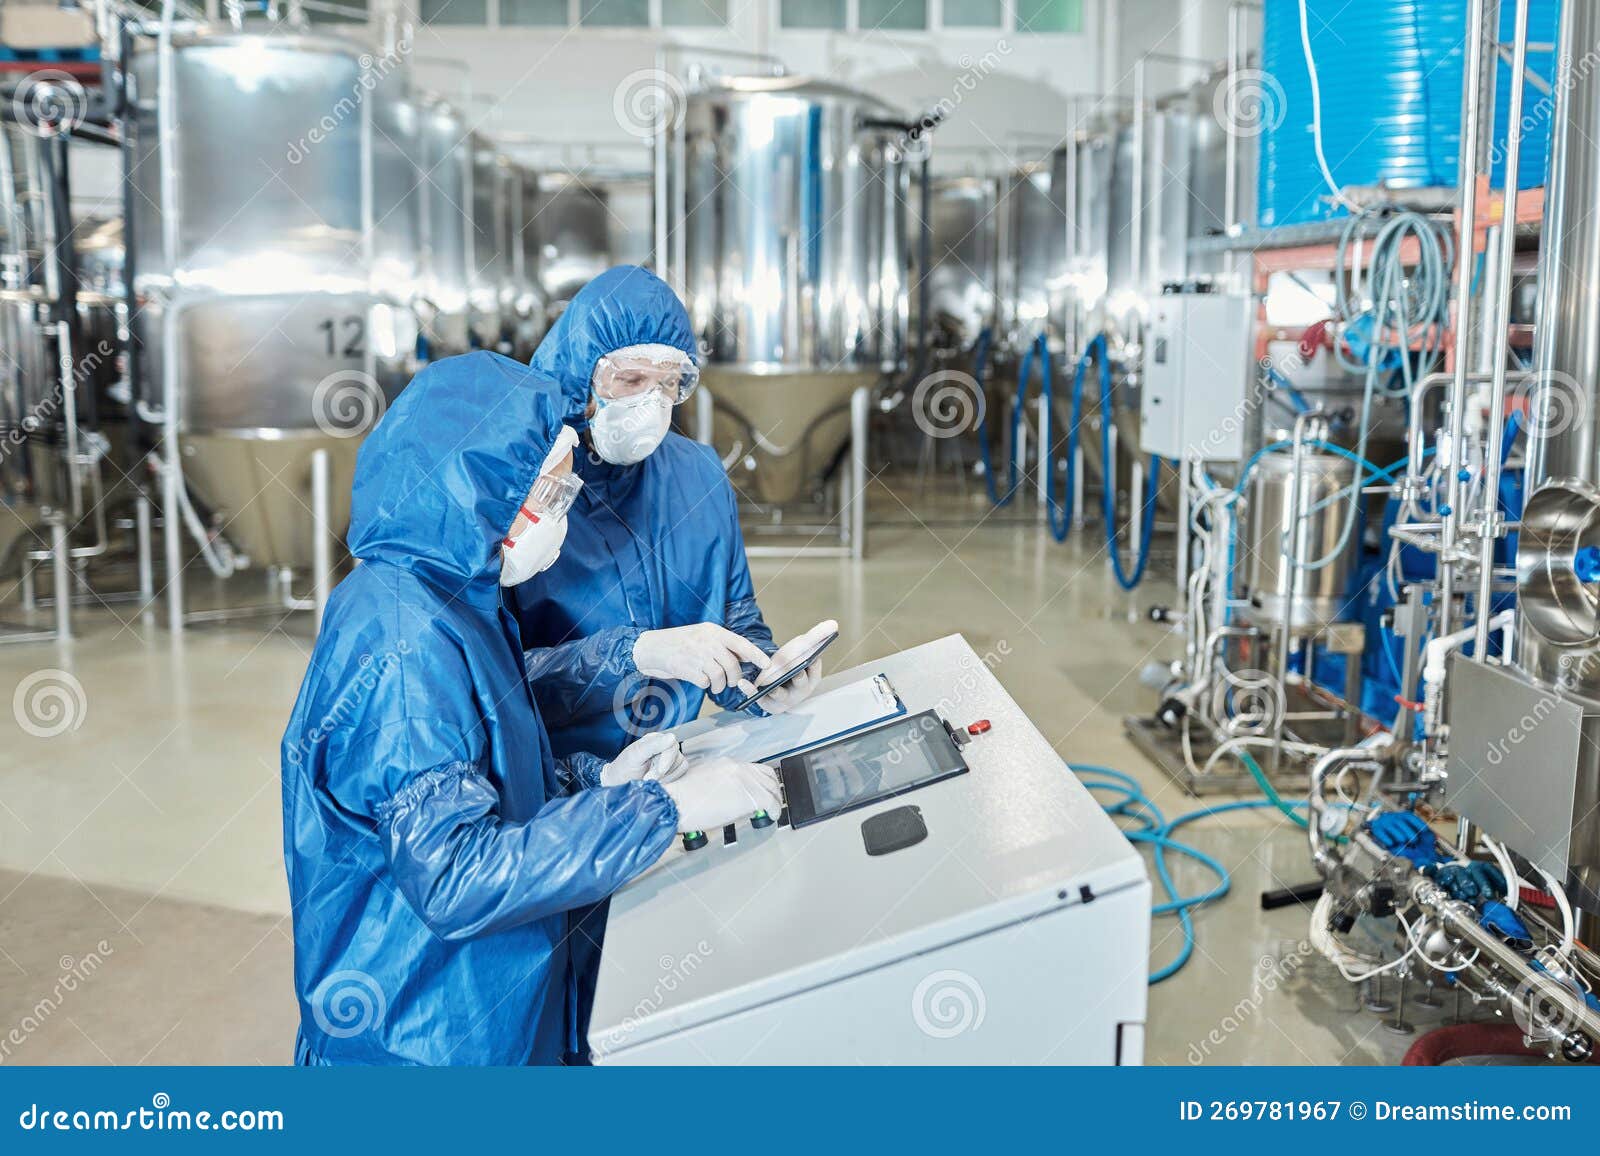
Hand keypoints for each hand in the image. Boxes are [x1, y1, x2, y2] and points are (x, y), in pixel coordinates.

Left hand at [599, 732, 685, 787]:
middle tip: (648, 778)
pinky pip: (681, 774)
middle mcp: (664, 747)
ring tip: (650, 779)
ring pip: (681, 766)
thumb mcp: (635, 756)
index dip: (666, 761)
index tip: (657, 772)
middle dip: (663, 771)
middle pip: (677, 757)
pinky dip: (671, 780)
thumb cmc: (623, 769)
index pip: (671, 746)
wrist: (618, 784)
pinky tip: (659, 782)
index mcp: (654, 739)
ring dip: (666, 776)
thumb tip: (672, 737)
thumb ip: (652, 746)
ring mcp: (670, 759)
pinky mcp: (673, 770)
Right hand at [633, 623, 768, 695]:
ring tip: (714, 685)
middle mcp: (706, 641)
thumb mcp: (703, 637)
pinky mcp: (685, 668)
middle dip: (735, 678)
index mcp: (713, 631)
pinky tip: (699, 680)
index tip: (767, 665)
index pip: (741, 643)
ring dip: (719, 685)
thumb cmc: (681, 643)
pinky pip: (705, 682)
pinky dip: (705, 685)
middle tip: (731, 682)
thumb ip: (723, 645)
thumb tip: (747, 656)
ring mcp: (695, 654)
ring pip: (720, 676)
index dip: (756, 655)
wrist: (652, 647)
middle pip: (732, 664)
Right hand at [662, 757, 782, 832]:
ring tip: (773, 809)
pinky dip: (775, 810)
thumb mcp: (701, 781)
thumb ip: (718, 783)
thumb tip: (727, 794)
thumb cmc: (681, 798)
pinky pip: (771, 802)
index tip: (759, 790)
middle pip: (766, 774)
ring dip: (775, 798)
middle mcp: (738, 768)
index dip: (759, 780)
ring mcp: (745, 780)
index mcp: (725, 764)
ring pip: (772, 786)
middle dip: (771, 787)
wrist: (676, 802)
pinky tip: (772, 816)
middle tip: (771, 799)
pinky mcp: (750, 796)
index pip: (751, 768)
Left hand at [751, 619, 836, 715]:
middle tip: (797, 671)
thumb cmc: (793, 664)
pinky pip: (758, 698)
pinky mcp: (767, 703)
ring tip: (770, 685)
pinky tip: (743, 683)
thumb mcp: (803, 649)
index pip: (815, 671)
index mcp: (812, 678)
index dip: (813, 665)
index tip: (813, 657)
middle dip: (800, 678)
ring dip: (776, 690)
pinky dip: (750, 691)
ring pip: (780, 695)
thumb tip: (834, 623)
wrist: (775, 682)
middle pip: (801, 685)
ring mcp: (783, 698)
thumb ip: (817, 636)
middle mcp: (800, 691)